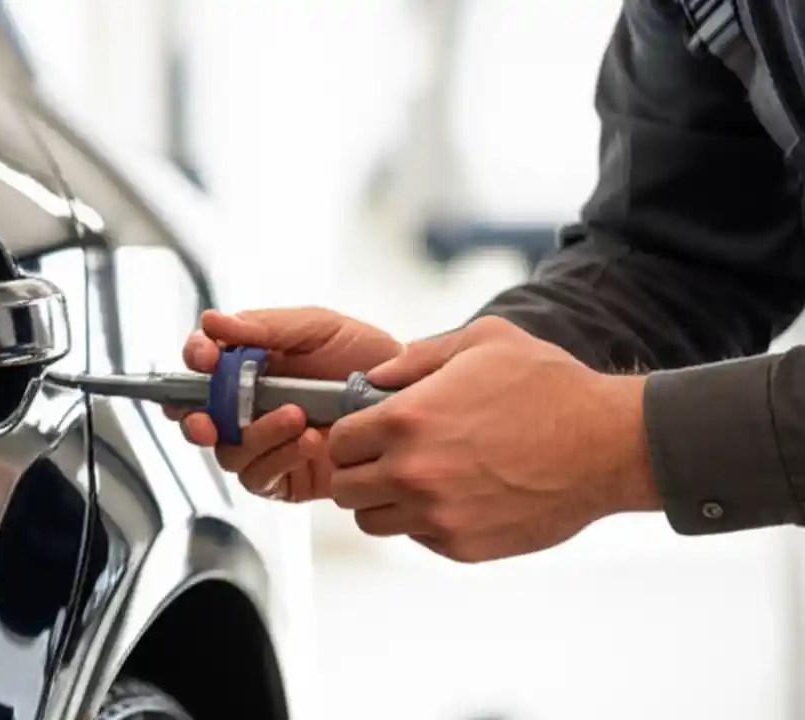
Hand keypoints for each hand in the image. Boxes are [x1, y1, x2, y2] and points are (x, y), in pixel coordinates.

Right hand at [168, 307, 402, 502]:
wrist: (403, 394)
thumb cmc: (362, 354)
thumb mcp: (316, 327)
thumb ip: (265, 326)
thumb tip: (213, 322)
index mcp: (247, 365)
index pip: (201, 365)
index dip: (195, 361)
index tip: (207, 358)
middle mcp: (247, 407)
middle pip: (197, 418)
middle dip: (196, 419)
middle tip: (209, 418)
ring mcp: (263, 443)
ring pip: (229, 452)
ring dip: (256, 435)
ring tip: (295, 416)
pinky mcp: (283, 476)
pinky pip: (260, 477)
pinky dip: (279, 458)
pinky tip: (308, 441)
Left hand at [329, 316, 659, 562]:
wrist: (608, 444)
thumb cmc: (550, 387)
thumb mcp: (481, 342)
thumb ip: (416, 357)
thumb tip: (373, 377)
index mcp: (405, 420)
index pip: (337, 441)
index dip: (349, 435)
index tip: (367, 433)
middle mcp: (411, 472)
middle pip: (345, 488)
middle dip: (359, 470)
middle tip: (386, 459)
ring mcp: (436, 515)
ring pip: (372, 521)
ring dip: (385, 502)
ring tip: (417, 480)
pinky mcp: (462, 546)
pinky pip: (417, 539)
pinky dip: (425, 523)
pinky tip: (454, 497)